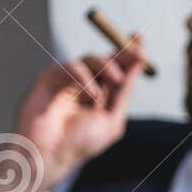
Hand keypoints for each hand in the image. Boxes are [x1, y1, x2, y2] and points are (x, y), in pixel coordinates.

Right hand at [0, 37, 148, 191]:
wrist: (52, 154)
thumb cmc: (81, 143)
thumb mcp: (112, 119)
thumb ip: (125, 92)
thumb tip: (140, 63)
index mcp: (103, 95)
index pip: (117, 68)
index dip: (128, 51)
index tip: (140, 36)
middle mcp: (86, 85)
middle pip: (106, 58)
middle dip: (122, 54)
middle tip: (136, 55)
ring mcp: (68, 81)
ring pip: (90, 58)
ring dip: (107, 65)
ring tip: (115, 81)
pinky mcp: (50, 78)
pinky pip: (71, 67)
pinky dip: (85, 77)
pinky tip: (92, 95)